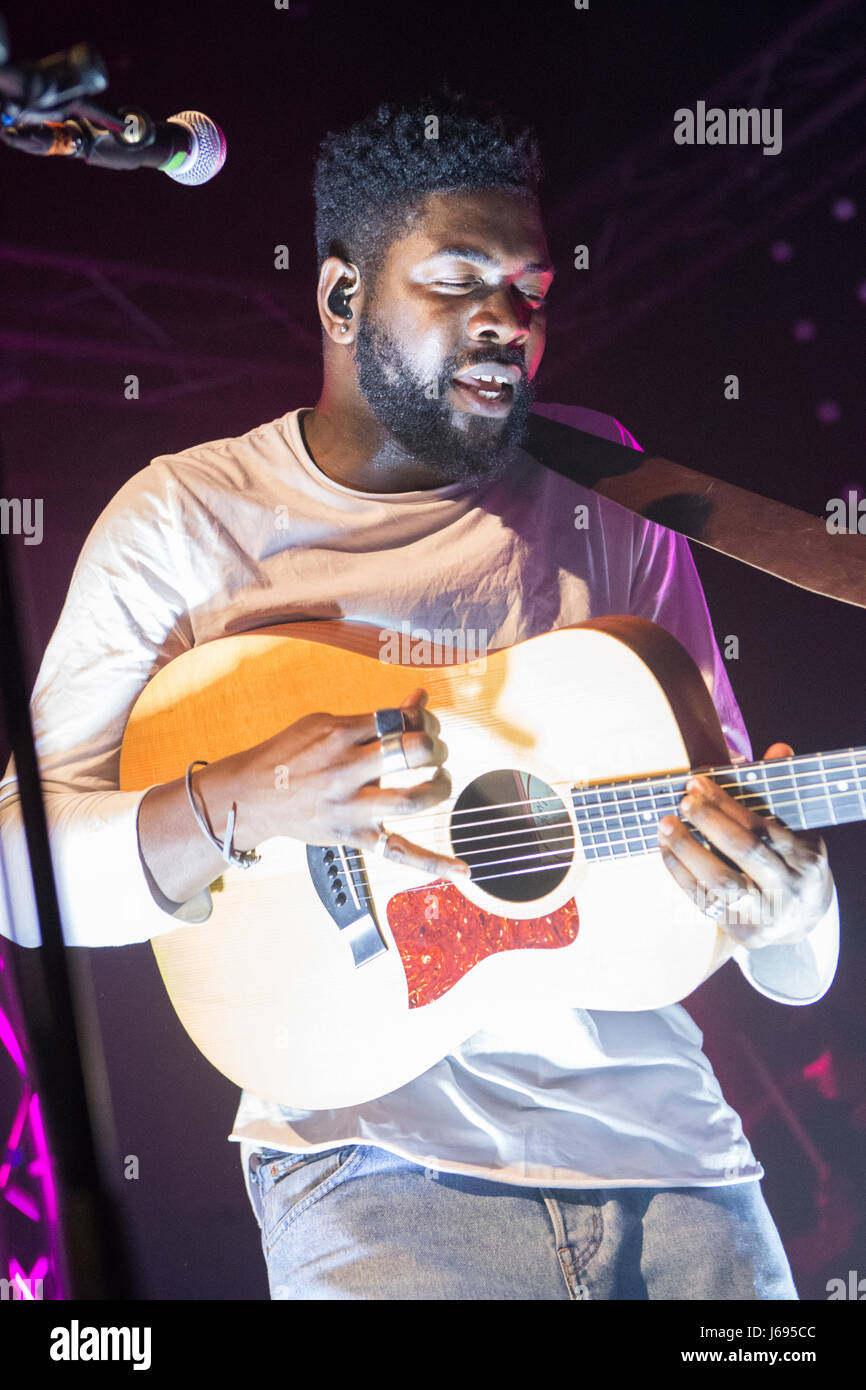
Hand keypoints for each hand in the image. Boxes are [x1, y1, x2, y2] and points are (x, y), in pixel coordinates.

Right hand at [212, 686, 470, 883]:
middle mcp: (347, 770)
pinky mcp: (354, 838)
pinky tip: (464, 870)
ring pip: (412, 800)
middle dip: (435, 747)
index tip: (422, 724)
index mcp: (340, 735)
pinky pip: (400, 852)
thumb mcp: (324, 723)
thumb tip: (420, 698)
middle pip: (412, 752)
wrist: (252, 796)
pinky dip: (434, 863)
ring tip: (439, 781)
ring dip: (439, 787)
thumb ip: (374, 716)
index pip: (400, 719)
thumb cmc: (290, 754)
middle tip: (434, 752)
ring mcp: (351, 808)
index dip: (423, 718)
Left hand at [657, 742, 833, 947]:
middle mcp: (789, 888)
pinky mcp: (743, 931)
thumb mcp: (794, 829)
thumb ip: (779, 792)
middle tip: (682, 801)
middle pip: (745, 850)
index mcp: (806, 857)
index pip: (762, 825)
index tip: (698, 783)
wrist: (802, 918)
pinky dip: (681, 873)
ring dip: (688, 849)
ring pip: (721, 881)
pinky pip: (705, 901)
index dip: (726, 803)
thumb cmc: (790, 862)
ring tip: (665, 825)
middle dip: (709, 822)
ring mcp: (767, 914)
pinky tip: (666, 850)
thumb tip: (778, 749)